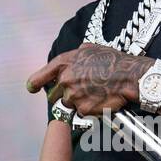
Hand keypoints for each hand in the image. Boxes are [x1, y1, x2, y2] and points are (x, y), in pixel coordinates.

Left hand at [25, 44, 150, 116]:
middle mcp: (65, 80)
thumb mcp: (89, 49)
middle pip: (54, 95)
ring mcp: (73, 96)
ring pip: (69, 105)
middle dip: (63, 95)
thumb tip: (70, 60)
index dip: (36, 84)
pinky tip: (99, 100)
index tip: (32, 88)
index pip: (41, 76)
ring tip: (94, 94)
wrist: (127, 75)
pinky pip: (81, 112)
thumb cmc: (111, 60)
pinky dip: (89, 109)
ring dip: (78, 102)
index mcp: (64, 64)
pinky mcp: (83, 109)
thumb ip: (74, 56)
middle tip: (79, 91)